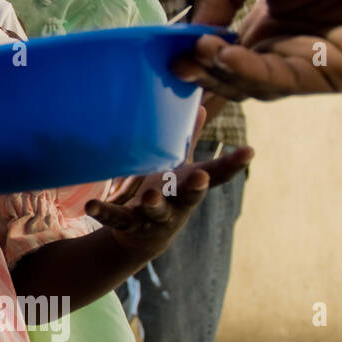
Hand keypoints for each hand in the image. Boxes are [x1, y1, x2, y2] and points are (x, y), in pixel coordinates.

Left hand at [86, 144, 252, 257]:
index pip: (217, 174)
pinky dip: (103, 211)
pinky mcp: (128, 224)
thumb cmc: (166, 192)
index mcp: (190, 185)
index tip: (250, 150)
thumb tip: (200, 104)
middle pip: (190, 197)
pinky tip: (91, 205)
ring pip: (157, 211)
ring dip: (154, 204)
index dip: (234, 164)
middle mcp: (178, 204)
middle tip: (201, 177)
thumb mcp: (179, 167)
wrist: (142, 236)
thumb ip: (188, 138)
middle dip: (196, 188)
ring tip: (149, 196)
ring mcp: (154, 217)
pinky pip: (115, 217)